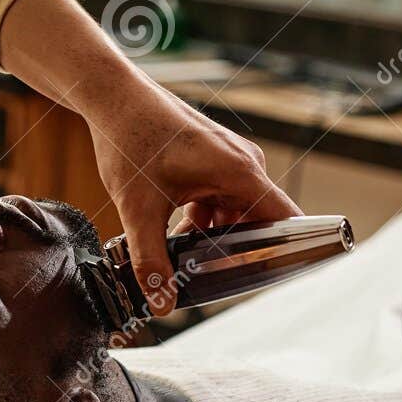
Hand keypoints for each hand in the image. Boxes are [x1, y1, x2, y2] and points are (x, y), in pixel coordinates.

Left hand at [0, 0, 299, 307]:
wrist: (111, 97)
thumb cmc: (130, 140)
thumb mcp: (138, 210)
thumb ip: (151, 259)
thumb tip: (162, 305)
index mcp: (240, 173)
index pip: (288, 221)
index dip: (290, 254)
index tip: (278, 282)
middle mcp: (244, 164)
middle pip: (259, 223)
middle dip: (238, 253)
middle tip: (212, 283)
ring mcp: (229, 160)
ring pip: (235, 213)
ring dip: (216, 238)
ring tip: (187, 262)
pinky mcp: (212, 160)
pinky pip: (221, 199)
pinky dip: (204, 220)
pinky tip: (176, 236)